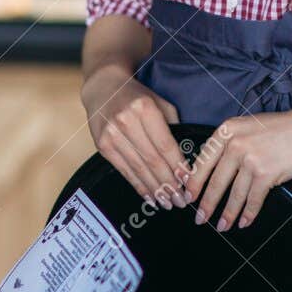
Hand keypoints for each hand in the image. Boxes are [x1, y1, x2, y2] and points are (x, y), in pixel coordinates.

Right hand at [82, 64, 190, 207]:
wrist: (103, 88)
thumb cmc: (137, 97)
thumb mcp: (160, 103)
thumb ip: (173, 127)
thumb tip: (184, 161)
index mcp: (144, 109)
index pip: (165, 145)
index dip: (178, 167)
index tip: (189, 183)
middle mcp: (126, 122)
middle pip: (152, 160)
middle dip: (169, 184)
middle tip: (181, 200)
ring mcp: (112, 135)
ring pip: (138, 169)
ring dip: (155, 189)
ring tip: (168, 203)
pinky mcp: (102, 146)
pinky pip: (124, 171)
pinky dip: (139, 186)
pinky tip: (150, 196)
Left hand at [187, 101, 291, 230]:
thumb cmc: (284, 128)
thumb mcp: (248, 128)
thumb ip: (231, 144)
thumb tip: (215, 169)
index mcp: (227, 130)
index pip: (203, 161)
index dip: (194, 182)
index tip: (188, 197)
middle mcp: (235, 143)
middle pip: (215, 181)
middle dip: (206, 204)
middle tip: (200, 218)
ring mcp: (251, 158)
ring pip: (234, 193)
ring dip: (227, 214)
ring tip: (222, 226)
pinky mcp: (267, 172)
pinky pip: (253, 198)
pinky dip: (248, 213)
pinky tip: (243, 222)